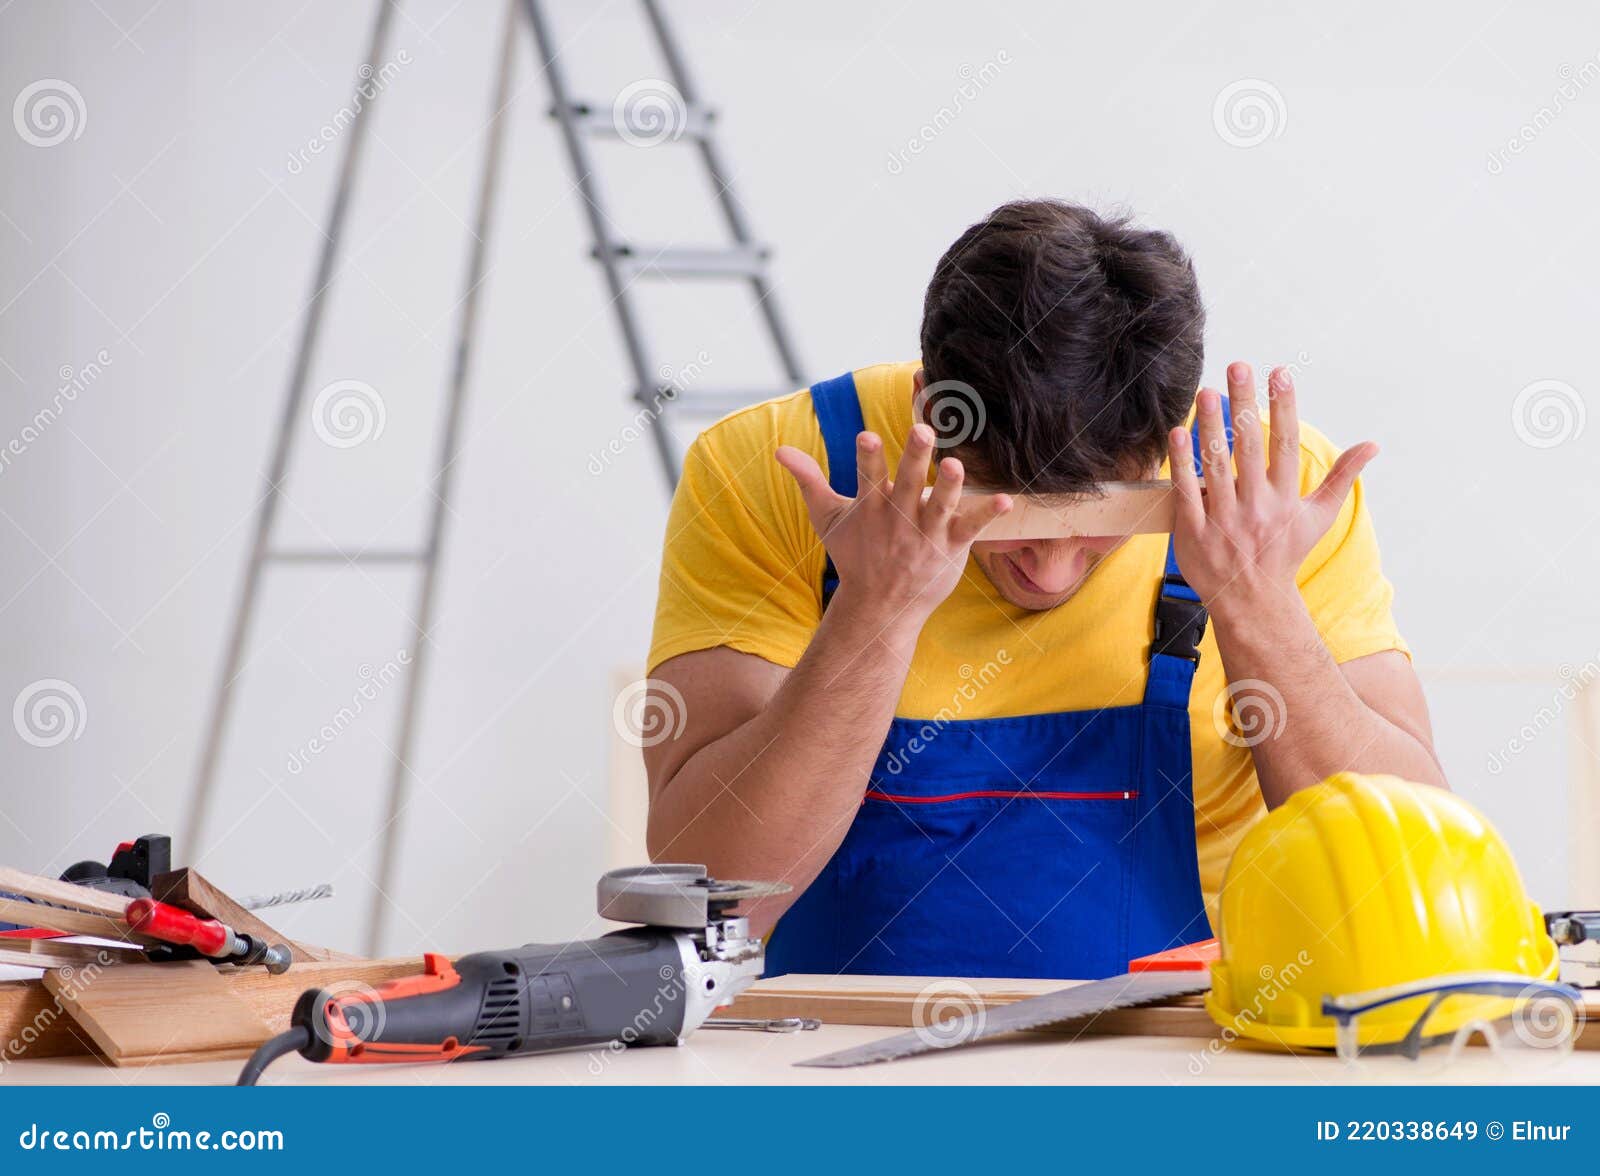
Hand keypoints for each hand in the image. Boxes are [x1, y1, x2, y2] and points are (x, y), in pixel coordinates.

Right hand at [776, 424, 1011, 630]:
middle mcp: (899, 517)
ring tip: (954, 464)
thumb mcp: (828, 517)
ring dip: (948, 485)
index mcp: (871, 506)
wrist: (879, 608)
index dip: (868, 456)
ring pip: (940, 505)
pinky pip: (971, 528)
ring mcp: (926, 534)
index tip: (867, 435)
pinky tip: (1005, 499)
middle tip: (922, 430)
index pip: (868, 475)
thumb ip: (808, 479)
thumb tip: (779, 449)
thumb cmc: (854, 555)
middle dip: (914, 457)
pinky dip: (987, 514)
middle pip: (907, 482)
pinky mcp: (951, 548)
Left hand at [1169, 363, 1377, 618]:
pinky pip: (1185, 494)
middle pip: (1248, 447)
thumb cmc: (1284, 553)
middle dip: (1243, 404)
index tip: (1279, 372)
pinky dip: (1182, 464)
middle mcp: (1256, 507)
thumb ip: (1340, 477)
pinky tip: (1177, 433)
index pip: (1284, 444)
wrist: (1252, 602)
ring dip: (1210, 426)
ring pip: (1215, 466)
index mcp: (1285, 499)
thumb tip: (1372, 445)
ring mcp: (1224, 520)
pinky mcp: (1194, 533)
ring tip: (1206, 391)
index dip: (1283, 406)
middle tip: (1237, 365)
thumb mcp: (1318, 517)